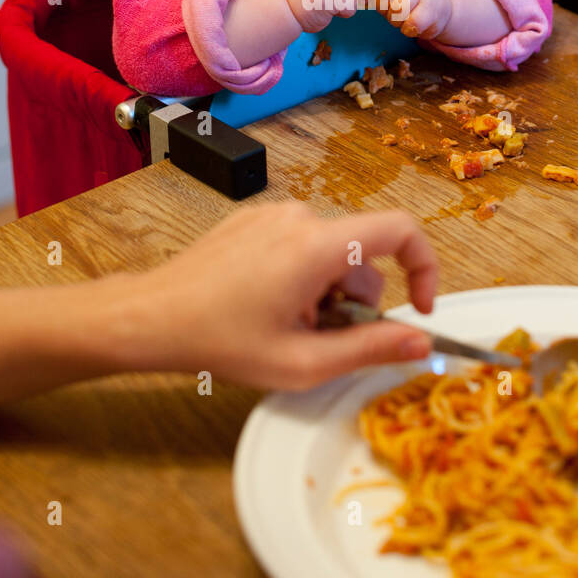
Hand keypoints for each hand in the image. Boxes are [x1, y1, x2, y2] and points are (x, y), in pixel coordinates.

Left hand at [125, 202, 436, 390]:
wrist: (152, 317)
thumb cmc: (220, 341)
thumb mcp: (303, 362)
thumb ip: (370, 350)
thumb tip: (419, 341)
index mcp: (317, 246)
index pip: (401, 231)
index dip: (424, 267)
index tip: (418, 307)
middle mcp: (300, 217)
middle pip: (363, 254)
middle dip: (356, 300)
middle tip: (323, 340)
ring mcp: (274, 214)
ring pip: (332, 253)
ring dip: (327, 292)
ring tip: (288, 326)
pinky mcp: (255, 220)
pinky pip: (302, 244)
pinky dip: (302, 277)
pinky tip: (268, 307)